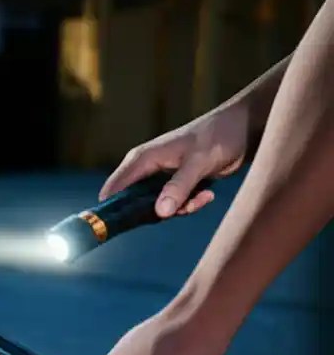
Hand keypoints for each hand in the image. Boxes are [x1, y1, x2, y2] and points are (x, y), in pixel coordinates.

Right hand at [100, 102, 251, 219]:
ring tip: (200, 197)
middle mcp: (146, 169)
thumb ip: (178, 187)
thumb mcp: (198, 162)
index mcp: (142, 159)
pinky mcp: (176, 185)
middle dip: (156, 212)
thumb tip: (160, 213)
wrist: (242, 129)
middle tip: (180, 208)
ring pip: (157, 207)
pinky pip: (174, 205)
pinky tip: (207, 194)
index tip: (121, 225)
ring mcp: (161, 178)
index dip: (111, 208)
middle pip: (134, 203)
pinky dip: (189, 204)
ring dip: (179, 209)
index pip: (114, 188)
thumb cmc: (217, 136)